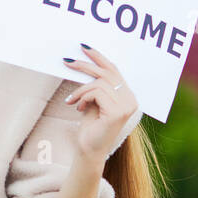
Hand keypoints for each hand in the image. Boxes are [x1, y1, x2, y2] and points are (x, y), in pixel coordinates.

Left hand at [62, 43, 139, 163]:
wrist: (89, 150)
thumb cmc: (91, 127)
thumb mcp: (93, 101)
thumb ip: (95, 85)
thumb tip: (83, 62)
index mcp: (128, 96)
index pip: (115, 70)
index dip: (99, 57)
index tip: (84, 47)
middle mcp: (131, 100)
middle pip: (107, 72)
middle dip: (85, 64)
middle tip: (67, 61)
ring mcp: (126, 106)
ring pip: (99, 82)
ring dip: (80, 90)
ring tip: (72, 100)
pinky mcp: (117, 112)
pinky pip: (96, 92)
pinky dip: (82, 97)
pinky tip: (78, 107)